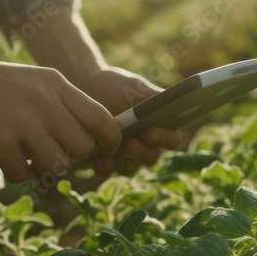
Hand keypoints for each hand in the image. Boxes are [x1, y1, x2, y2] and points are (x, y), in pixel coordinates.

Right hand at [0, 58, 121, 182]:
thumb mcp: (35, 81)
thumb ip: (63, 104)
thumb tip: (93, 140)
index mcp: (56, 84)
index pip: (102, 118)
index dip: (111, 140)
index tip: (106, 150)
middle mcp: (43, 101)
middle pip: (82, 147)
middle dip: (72, 156)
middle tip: (52, 151)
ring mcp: (22, 122)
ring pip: (56, 165)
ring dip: (44, 167)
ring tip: (27, 154)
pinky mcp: (0, 142)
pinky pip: (24, 174)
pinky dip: (16, 172)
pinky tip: (4, 155)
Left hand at [70, 66, 184, 175]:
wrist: (82, 86)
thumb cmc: (113, 85)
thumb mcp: (135, 86)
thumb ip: (155, 96)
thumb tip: (174, 104)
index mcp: (157, 125)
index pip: (171, 139)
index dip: (165, 138)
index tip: (150, 131)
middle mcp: (143, 143)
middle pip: (151, 157)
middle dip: (141, 152)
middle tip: (129, 144)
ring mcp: (123, 154)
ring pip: (130, 166)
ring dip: (125, 161)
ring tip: (113, 151)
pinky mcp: (102, 159)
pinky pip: (107, 170)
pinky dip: (105, 166)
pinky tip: (100, 158)